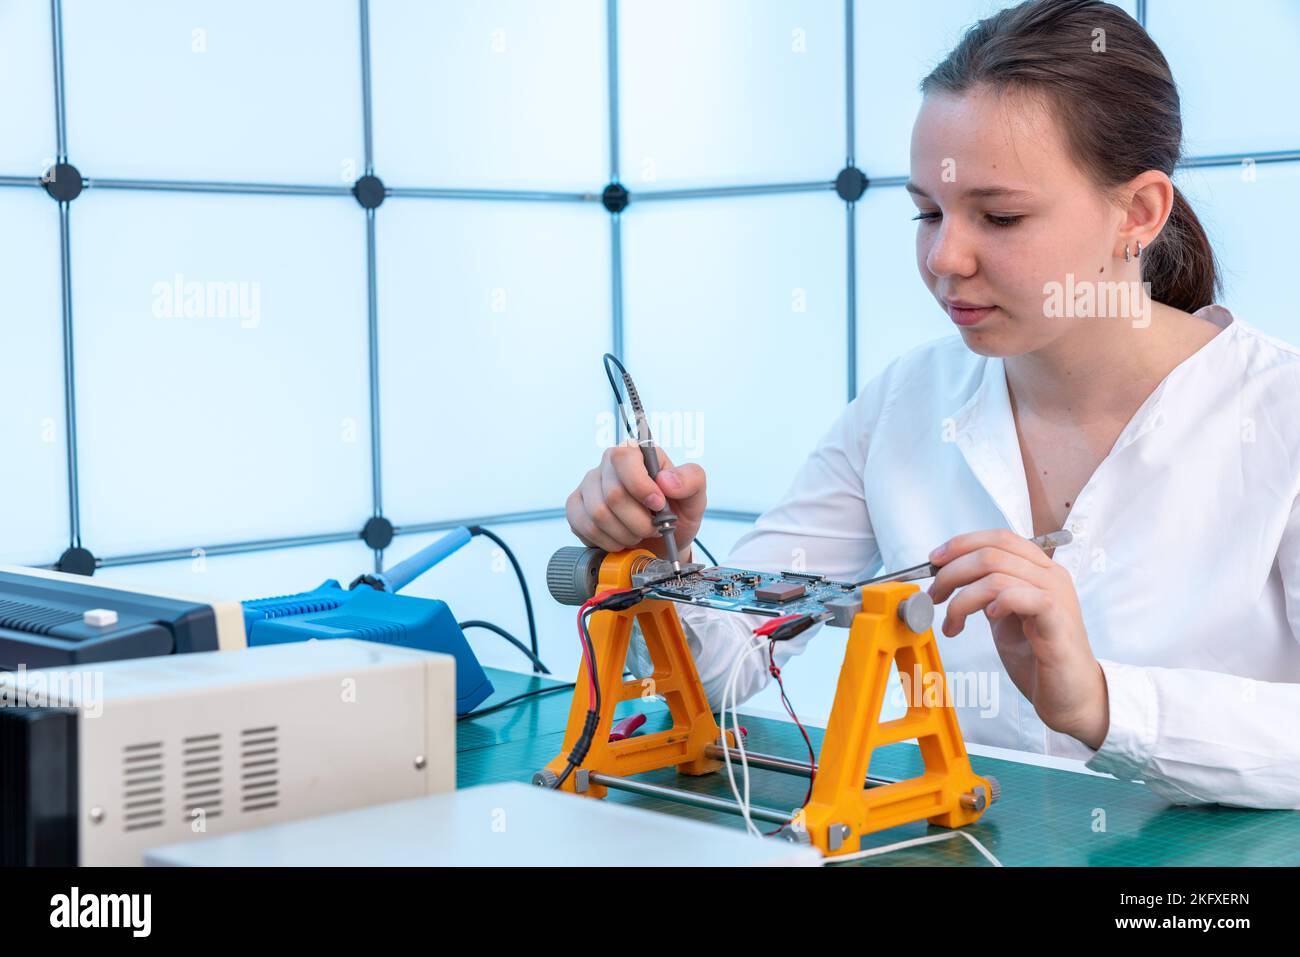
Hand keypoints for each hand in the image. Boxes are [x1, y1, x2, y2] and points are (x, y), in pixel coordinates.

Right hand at [565, 443, 706, 561]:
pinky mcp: (575, 507)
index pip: (624, 458)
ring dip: (625, 533)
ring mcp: (588, 485)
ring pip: (598, 514)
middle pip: (613, 494)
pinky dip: (608, 540)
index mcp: (636, 453)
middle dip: (638, 521)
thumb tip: (665, 480)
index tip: (658, 505)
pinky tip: (621, 539)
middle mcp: (608, 464)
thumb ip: (691, 480)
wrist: (662, 542)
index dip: (640, 486)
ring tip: (638, 534)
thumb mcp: (696, 496)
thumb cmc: (677, 514)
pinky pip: (584, 526)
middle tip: (652, 528)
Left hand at [925, 528, 1108, 749]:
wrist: (1071, 696)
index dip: (961, 544)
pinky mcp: (1057, 621)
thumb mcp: (1004, 616)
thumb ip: (986, 592)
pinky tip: (989, 618)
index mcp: (1039, 570)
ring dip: (962, 598)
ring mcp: (1056, 596)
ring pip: (997, 574)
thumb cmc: (1038, 658)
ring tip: (952, 623)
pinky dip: (997, 603)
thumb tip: (950, 575)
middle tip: (935, 597)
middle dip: (952, 572)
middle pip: (991, 552)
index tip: (934, 561)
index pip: (998, 537)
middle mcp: (1050, 576)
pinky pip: (1022, 596)